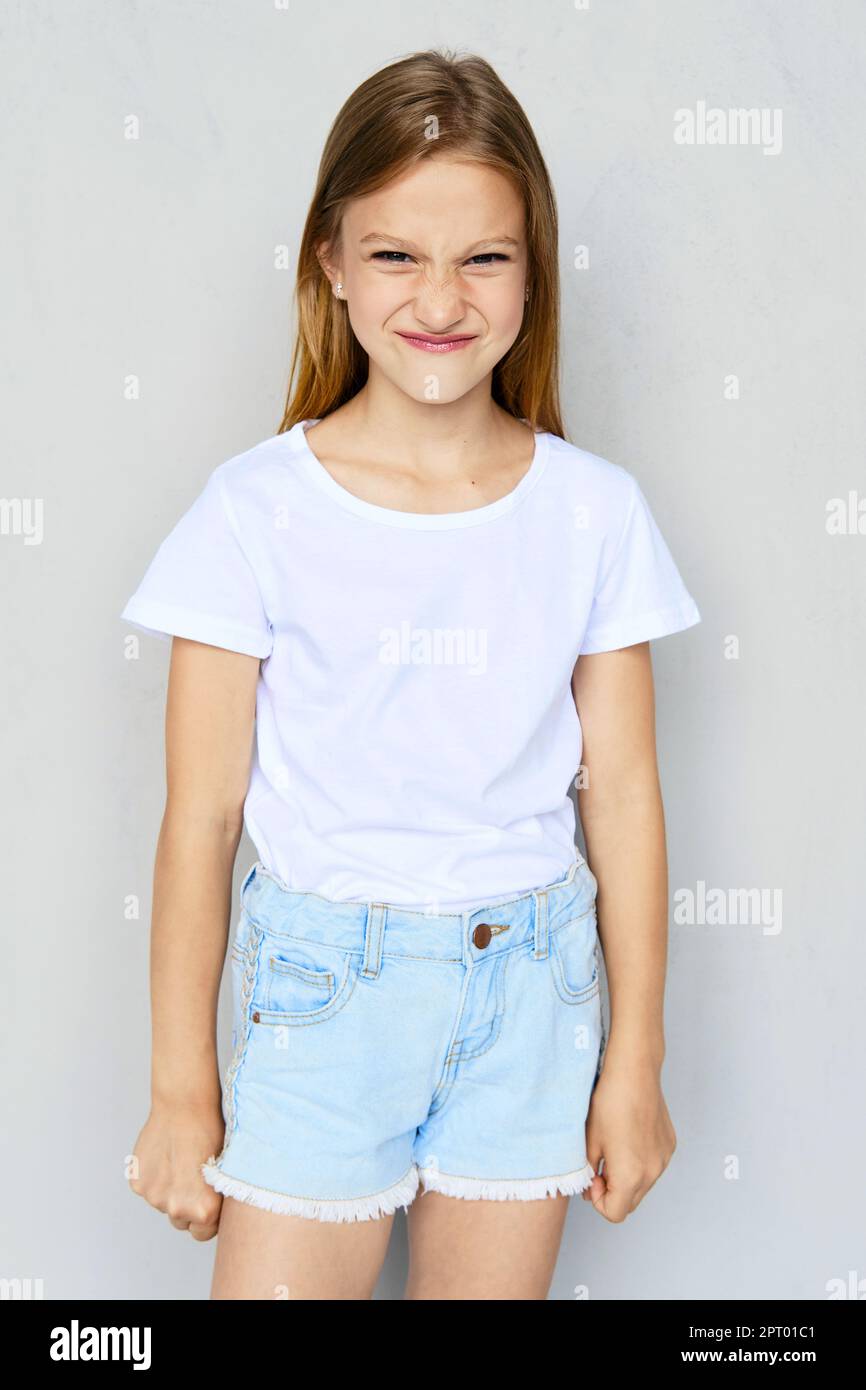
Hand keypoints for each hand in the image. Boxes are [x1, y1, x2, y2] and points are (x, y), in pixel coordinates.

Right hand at [128, 1100, 225, 1239]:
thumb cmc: (211, 1132)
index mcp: (203, 1210)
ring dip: (169, 1189)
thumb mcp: (224, 1171)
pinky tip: (164, 1155)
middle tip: (193, 1178)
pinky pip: (148, 1188)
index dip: (206, 1216)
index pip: (202, 1233)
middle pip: (180, 1220)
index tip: (208, 1199)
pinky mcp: (138, 1183)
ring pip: (163, 1203)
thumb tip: (213, 1214)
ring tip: (179, 1161)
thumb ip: (215, 1200)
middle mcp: (177, 1208)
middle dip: (186, 1205)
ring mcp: (154, 1196)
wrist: (185, 1105)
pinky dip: (154, 1177)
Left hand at [581, 1054, 675, 1221]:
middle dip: (612, 1191)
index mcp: (631, 1175)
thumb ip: (589, 1172)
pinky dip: (639, 1163)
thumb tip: (590, 1186)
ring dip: (626, 1178)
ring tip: (613, 1149)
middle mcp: (653, 1172)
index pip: (614, 1213)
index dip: (598, 1201)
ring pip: (642, 1186)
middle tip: (600, 1165)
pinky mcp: (669, 1145)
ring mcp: (664, 1159)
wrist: (634, 1073)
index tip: (593, 1177)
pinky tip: (628, 1138)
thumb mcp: (590, 1141)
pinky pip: (653, 1167)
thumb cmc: (609, 1103)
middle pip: (630, 1202)